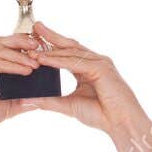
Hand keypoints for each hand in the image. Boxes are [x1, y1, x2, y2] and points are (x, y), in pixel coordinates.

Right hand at [0, 34, 43, 138]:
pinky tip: (26, 70)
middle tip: (40, 46)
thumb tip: (41, 98)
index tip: (40, 50)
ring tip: (36, 63)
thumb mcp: (7, 105)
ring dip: (19, 56)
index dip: (21, 46)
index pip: (3, 48)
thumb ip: (22, 99)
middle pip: (0, 43)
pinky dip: (11, 65)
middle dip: (21, 43)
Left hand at [18, 22, 147, 135]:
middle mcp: (95, 61)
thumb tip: (29, 100)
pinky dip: (58, 60)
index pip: (67, 53)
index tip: (34, 42)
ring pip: (71, 52)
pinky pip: (76, 62)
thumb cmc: (101, 115)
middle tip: (34, 27)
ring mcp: (100, 62)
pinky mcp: (102, 67)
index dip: (51, 46)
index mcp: (88, 68)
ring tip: (33, 45)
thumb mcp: (69, 106)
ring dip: (51, 48)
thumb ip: (50, 101)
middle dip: (51, 36)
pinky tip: (44, 59)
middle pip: (69, 45)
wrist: (121, 123)